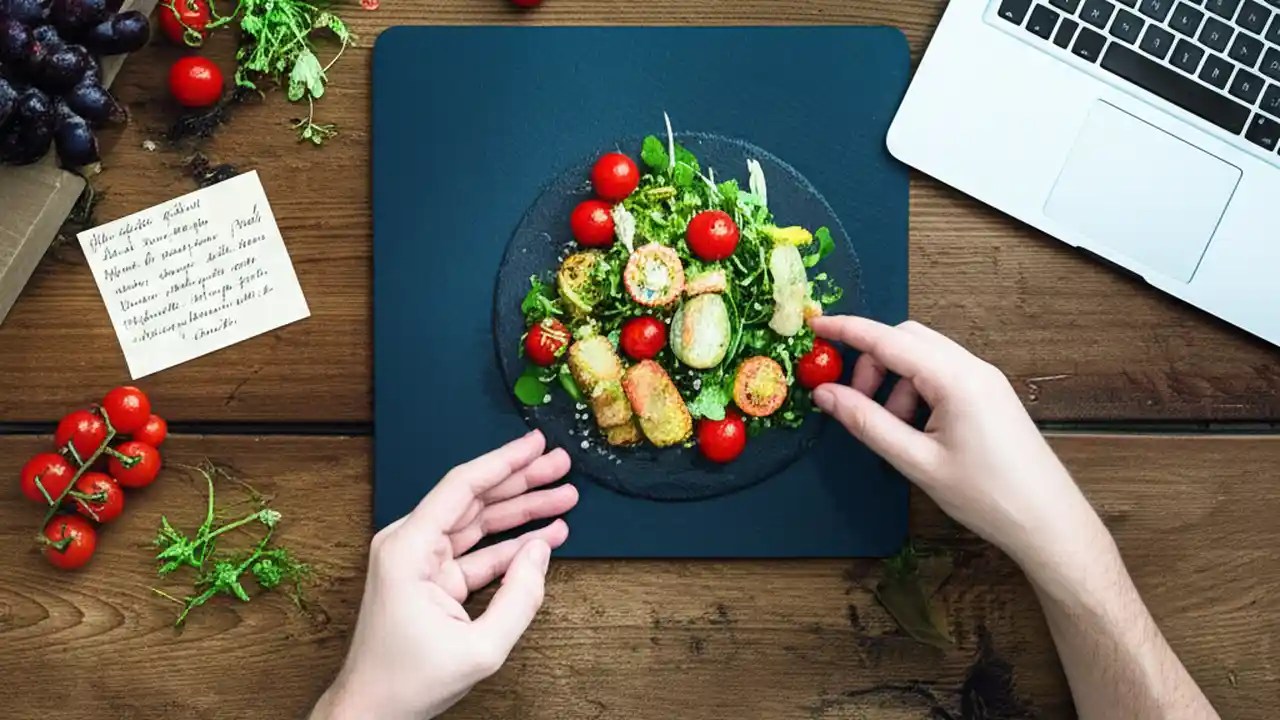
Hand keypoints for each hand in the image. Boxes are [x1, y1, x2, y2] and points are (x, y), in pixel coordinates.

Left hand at [311, 431, 577, 719]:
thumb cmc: (408, 682)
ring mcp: (420, 561)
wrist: (372, 712)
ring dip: (521, 510)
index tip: (536, 443)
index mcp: (408, 548)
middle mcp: (410, 545)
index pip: (462, 487)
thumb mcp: (480, 648)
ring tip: (563, 496)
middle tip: (561, 464)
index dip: (504, 461)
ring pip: (479, 522)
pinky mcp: (430, 579)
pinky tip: (543, 537)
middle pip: (474, 498)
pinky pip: (476, 552)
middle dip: (522, 480)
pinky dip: (510, 545)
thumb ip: (520, 597)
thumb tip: (541, 551)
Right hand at [808, 316, 1103, 573]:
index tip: (816, 326)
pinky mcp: (990, 395)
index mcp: (956, 379)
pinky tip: (914, 431)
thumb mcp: (917, 461)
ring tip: (891, 430)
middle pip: (907, 340)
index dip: (848, 330)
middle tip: (853, 402)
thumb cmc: (987, 496)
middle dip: (872, 362)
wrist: (1047, 521)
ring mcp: (985, 380)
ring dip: (894, 382)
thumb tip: (826, 394)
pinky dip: (916, 392)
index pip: (889, 340)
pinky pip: (942, 376)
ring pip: (924, 358)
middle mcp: (973, 368)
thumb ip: (867, 422)